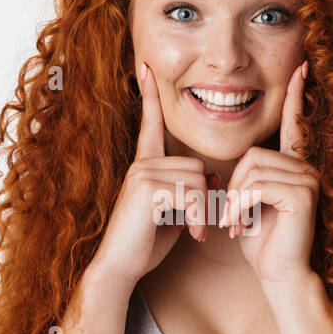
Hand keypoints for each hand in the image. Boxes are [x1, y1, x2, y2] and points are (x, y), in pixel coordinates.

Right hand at [90, 62, 218, 289]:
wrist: (120, 268)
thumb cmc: (146, 243)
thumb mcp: (176, 214)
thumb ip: (192, 191)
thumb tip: (212, 175)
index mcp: (145, 165)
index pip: (150, 123)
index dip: (150, 96)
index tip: (144, 66)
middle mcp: (141, 164)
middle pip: (196, 164)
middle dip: (205, 198)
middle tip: (201, 226)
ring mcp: (141, 174)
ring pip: (197, 178)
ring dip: (203, 210)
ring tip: (195, 232)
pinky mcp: (146, 189)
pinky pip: (191, 192)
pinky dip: (198, 216)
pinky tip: (191, 235)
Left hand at [218, 60, 319, 289]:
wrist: (279, 276)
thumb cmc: (262, 244)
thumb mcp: (248, 204)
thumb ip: (247, 180)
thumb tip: (237, 163)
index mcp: (294, 167)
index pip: (293, 124)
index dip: (296, 96)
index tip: (301, 66)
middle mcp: (306, 168)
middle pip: (254, 154)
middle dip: (234, 187)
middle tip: (231, 218)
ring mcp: (308, 180)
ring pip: (252, 169)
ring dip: (235, 200)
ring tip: (236, 224)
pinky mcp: (302, 194)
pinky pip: (257, 185)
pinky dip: (241, 205)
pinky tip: (242, 225)